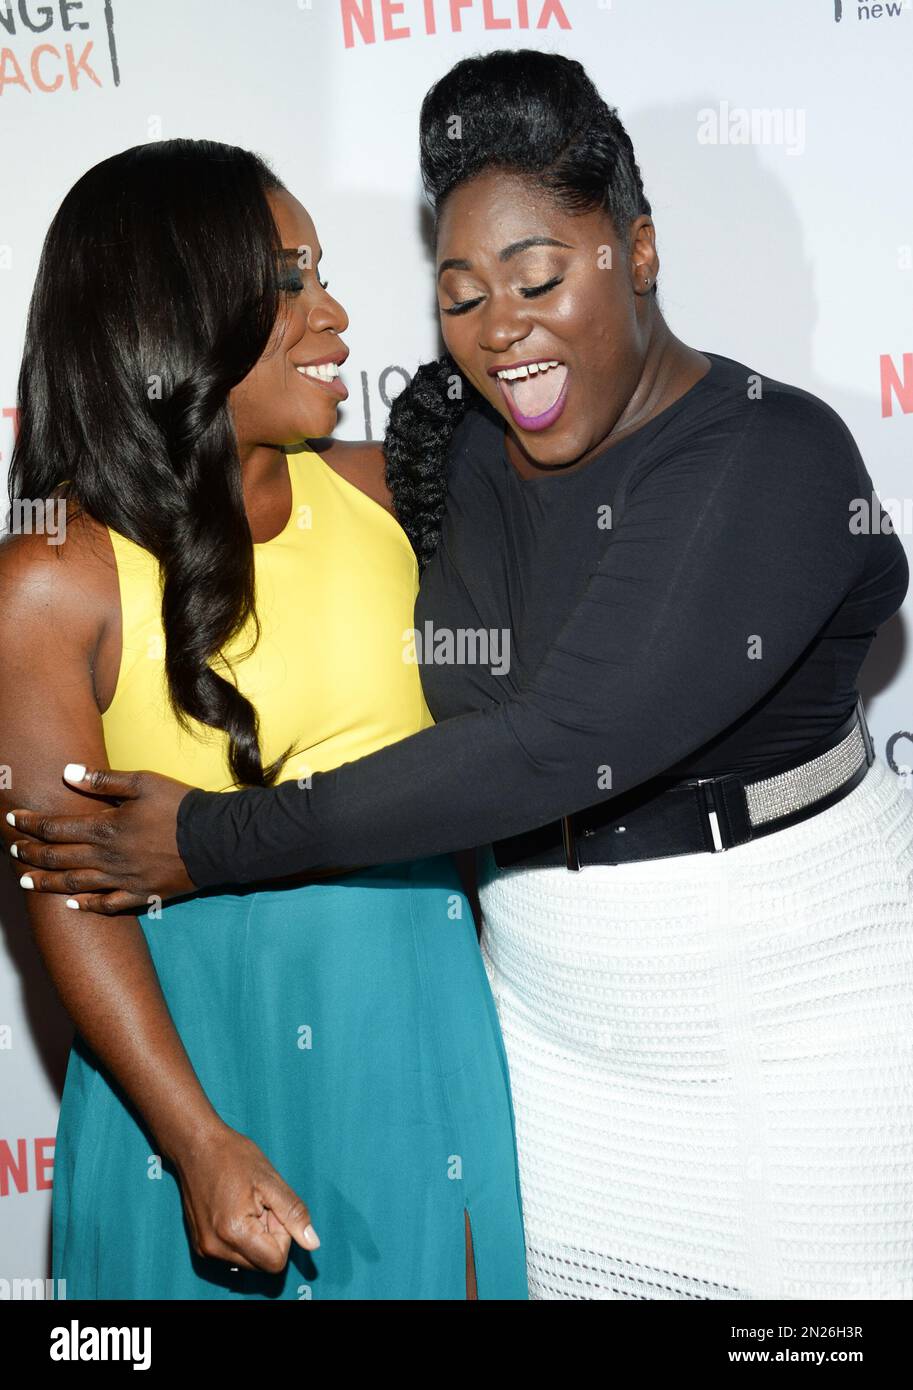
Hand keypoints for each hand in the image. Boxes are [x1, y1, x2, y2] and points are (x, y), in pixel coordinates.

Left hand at [3, 764, 196, 912]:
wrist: (217, 839)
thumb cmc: (180, 806)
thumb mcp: (143, 782)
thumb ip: (102, 780)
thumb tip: (67, 773)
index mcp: (105, 827)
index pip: (56, 827)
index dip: (31, 823)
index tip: (13, 819)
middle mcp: (107, 857)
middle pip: (58, 857)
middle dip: (31, 853)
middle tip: (12, 850)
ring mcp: (123, 879)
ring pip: (74, 884)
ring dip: (46, 883)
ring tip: (26, 882)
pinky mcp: (141, 894)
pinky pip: (107, 905)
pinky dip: (86, 906)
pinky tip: (72, 905)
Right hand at [172, 1121, 319, 1273]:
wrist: (195, 1145)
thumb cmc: (233, 1156)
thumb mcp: (270, 1180)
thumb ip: (293, 1214)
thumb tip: (313, 1243)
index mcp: (234, 1233)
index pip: (275, 1261)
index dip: (282, 1234)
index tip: (272, 1207)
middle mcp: (215, 1249)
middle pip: (261, 1263)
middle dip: (269, 1236)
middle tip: (260, 1203)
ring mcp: (205, 1249)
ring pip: (249, 1260)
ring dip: (256, 1236)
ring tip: (246, 1203)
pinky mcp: (200, 1245)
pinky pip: (233, 1253)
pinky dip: (241, 1236)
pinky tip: (234, 1208)